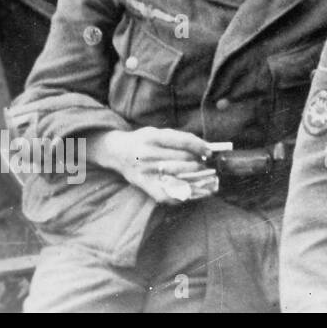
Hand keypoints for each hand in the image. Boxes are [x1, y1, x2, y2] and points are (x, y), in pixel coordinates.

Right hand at [87, 128, 214, 205]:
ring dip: (197, 180)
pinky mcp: (144, 184)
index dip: (199, 147)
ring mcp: (145, 171)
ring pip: (178, 177)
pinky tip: (195, 193)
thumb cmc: (144, 140)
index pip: (183, 142)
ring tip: (208, 180)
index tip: (209, 152)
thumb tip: (206, 148)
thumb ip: (180, 138)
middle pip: (183, 160)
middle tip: (208, 166)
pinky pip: (166, 194)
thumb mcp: (159, 132)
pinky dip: (183, 195)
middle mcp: (148, 154)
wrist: (116, 152)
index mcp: (153, 137)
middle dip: (199, 164)